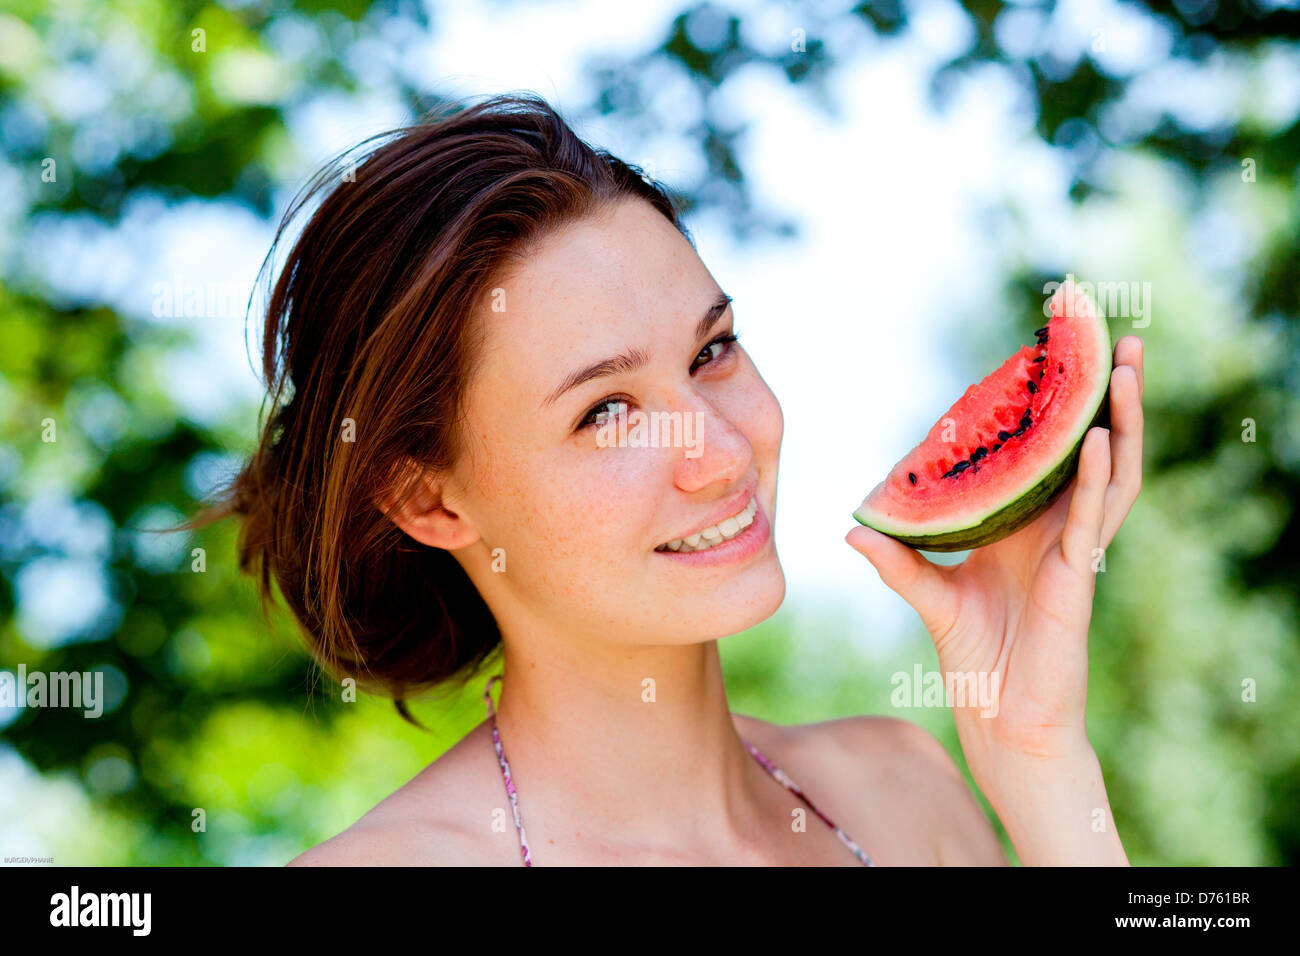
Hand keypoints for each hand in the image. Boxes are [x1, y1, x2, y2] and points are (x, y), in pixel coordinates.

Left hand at [846, 336, 1143, 766]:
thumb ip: (897, 561)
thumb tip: (853, 528)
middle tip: (1114, 338)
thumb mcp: (928, 596)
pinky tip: (1097, 438)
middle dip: (1105, 395)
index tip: (1051, 354)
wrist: (1000, 718)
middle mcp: (1056, 529)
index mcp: (1027, 526)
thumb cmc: (975, 658)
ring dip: (1120, 418)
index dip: (1053, 408)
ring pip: (1110, 472)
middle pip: (1091, 449)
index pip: (1046, 453)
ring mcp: (1074, 550)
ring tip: (1123, 365)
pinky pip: (1091, 518)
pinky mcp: (1077, 578)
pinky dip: (1093, 477)